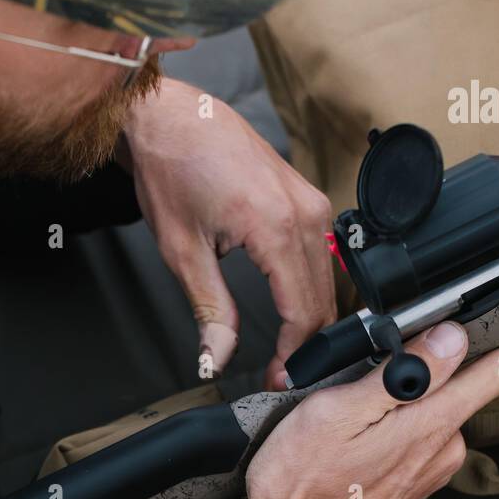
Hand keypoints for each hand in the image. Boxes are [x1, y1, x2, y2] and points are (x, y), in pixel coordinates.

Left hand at [120, 78, 335, 388]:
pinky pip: (321, 258)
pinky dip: (310, 293)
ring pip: (327, 284)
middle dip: (305, 347)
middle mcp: (305, 213)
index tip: (278, 381)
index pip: (303, 312)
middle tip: (281, 378)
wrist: (171, 117)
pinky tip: (292, 316)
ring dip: (311, 323)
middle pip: (322, 302)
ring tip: (287, 354)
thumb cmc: (172, 170)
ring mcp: (311, 203)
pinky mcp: (307, 199)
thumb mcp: (183, 253)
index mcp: (277, 226)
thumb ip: (211, 311)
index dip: (293, 357)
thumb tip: (219, 358)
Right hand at [238, 313, 498, 498]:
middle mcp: (441, 451)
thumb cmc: (299, 493)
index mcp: (429, 427)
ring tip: (345, 413)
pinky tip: (354, 437)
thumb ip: (400, 374)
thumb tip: (449, 339)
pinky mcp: (413, 484)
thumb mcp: (337, 413)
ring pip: (433, 410)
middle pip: (460, 384)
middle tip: (370, 372)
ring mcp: (429, 471)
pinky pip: (417, 435)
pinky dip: (393, 424)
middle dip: (429, 366)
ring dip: (400, 400)